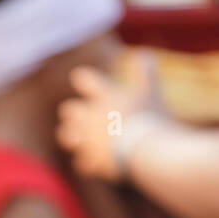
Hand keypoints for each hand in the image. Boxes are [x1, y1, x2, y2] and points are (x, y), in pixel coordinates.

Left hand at [55, 50, 163, 180]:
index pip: (84, 79)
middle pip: (68, 110)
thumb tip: (143, 54)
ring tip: (75, 138)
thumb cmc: (152, 117)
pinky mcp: (91, 161)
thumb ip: (146, 72)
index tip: (80, 78)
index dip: (83, 79)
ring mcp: (87, 140)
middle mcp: (90, 117)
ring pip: (66, 136)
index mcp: (104, 96)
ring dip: (71, 136)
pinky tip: (91, 163)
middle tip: (75, 113)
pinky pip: (82, 163)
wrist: (147, 150)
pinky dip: (86, 163)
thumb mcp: (152, 91)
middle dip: (72, 112)